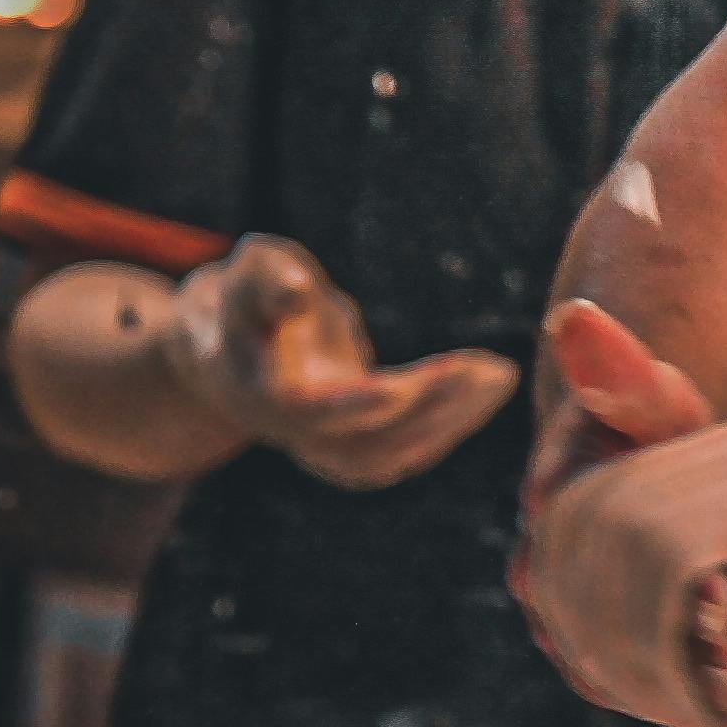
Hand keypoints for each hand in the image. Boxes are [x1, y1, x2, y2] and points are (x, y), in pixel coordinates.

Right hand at [158, 235, 516, 489]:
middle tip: (486, 368)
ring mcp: (322, 443)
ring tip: (499, 375)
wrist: (227, 343)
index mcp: (260, 390)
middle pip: (363, 444)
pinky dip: (448, 425)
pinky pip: (403, 450)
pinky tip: (489, 388)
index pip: (311, 411)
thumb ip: (271, 280)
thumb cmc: (244, 294)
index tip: (407, 385)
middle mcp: (291, 430)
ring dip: (449, 421)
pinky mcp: (353, 440)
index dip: (358, 405)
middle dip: (428, 409)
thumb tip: (302, 293)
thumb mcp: (251, 270)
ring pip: (389, 457)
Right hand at [513, 298, 726, 726]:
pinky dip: (689, 697)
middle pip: (603, 637)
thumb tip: (576, 320)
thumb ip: (621, 372)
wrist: (634, 441)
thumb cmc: (647, 411)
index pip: (589, 572)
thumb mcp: (646, 390)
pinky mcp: (605, 639)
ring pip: (620, 672)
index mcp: (552, 513)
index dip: (651, 599)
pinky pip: (637, 682)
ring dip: (683, 692)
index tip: (721, 606)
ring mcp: (573, 613)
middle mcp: (550, 576)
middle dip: (671, 664)